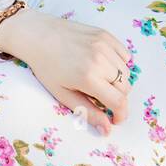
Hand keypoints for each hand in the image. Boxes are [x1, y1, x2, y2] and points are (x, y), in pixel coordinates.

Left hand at [0, 9, 130, 133]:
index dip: (121, 114)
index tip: (115, 119)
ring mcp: (105, 45)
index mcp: (89, 78)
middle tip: (101, 99)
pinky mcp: (106, 35)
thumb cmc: (47, 68)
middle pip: (125, 88)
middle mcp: (101, 60)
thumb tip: (107, 129)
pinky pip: (124, 55)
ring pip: (127, 72)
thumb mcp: (63, 95)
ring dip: (118, 81)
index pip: (119, 101)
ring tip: (99, 81)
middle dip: (117, 98)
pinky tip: (104, 66)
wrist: (39, 36)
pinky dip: (119, 64)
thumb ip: (88, 112)